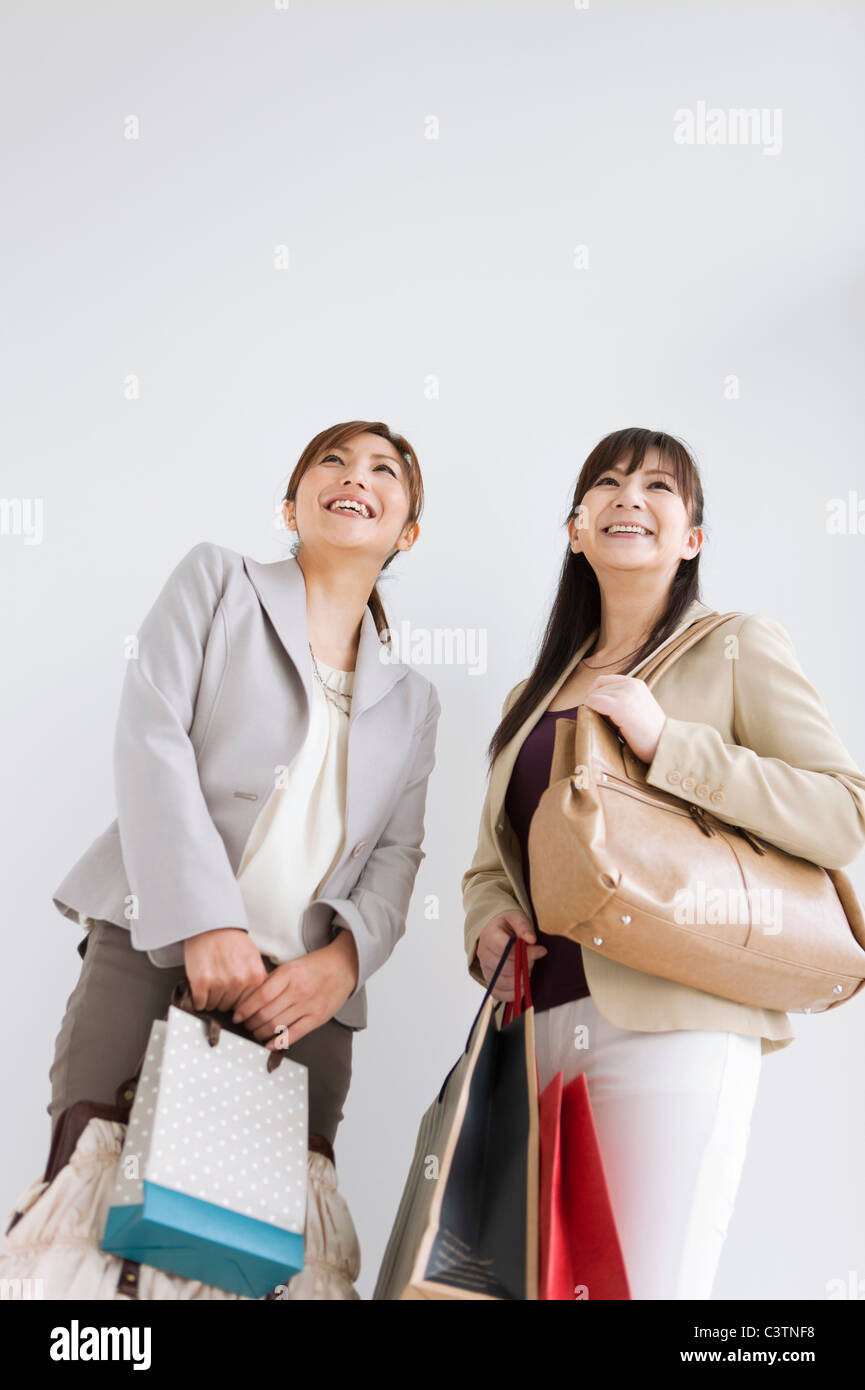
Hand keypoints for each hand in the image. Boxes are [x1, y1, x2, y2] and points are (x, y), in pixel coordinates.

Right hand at [183, 927, 267, 1013]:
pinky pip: (199, 1003)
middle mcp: (239, 981)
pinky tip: (200, 987)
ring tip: (210, 982)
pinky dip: (197, 998)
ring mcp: (220, 982)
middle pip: (229, 1006)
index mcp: (255, 977)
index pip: (247, 1005)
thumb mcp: (254, 958)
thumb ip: (256, 979)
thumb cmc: (231, 940)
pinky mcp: (201, 982)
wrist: (211, 925)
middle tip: (219, 983)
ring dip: (210, 998)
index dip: (237, 1000)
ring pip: (214, 1006)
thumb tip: (254, 1000)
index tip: (232, 997)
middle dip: (223, 998)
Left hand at [230, 930, 358, 1048]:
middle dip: (250, 1023)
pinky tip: (269, 1044)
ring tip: (255, 1032)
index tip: (237, 1015)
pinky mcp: (318, 1018)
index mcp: (288, 974)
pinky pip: (294, 1034)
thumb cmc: (314, 966)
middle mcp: (298, 990)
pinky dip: (278, 1042)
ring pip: (277, 1025)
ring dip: (260, 1032)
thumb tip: (249, 999)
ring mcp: (309, 1005)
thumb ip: (272, 981)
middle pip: (266, 1013)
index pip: (260, 996)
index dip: (244, 1009)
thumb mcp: (290, 966)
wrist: (343, 966)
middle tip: (245, 1025)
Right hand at [476, 909, 546, 1002]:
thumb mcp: (516, 917)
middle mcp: (483, 953)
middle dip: (524, 966)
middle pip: (503, 967)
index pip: (505, 949)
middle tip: (533, 961)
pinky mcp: (489, 979)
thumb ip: (524, 927)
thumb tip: (532, 940)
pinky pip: (497, 993)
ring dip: (519, 980)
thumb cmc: (506, 923)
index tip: (541, 950)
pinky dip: (511, 994)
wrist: (493, 929)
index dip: (524, 952)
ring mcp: (484, 968)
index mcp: (489, 935)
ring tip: (529, 971)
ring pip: (501, 981)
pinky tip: (522, 988)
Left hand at [583, 674, 666, 763]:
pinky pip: (593, 702)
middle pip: (597, 687)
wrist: (664, 745)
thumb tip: (595, 702)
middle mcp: (631, 685)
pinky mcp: (620, 706)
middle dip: (596, 703)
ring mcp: (625, 694)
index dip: (596, 695)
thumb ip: (621, 700)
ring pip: (593, 695)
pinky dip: (591, 711)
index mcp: (636, 684)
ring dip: (595, 710)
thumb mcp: (637, 708)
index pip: (603, 681)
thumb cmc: (649, 734)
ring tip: (608, 725)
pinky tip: (599, 723)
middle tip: (604, 721)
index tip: (598, 710)